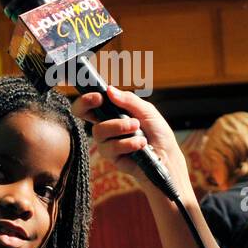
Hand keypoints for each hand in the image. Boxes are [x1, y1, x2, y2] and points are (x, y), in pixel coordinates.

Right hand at [71, 85, 190, 201]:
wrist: (166, 155)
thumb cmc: (157, 132)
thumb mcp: (147, 111)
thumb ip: (129, 100)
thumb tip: (109, 90)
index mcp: (112, 111)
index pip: (91, 102)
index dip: (86, 97)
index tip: (98, 96)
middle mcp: (106, 125)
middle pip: (81, 113)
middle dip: (85, 104)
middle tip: (99, 101)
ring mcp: (107, 141)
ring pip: (98, 130)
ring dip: (119, 126)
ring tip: (137, 127)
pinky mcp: (111, 157)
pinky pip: (111, 147)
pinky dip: (128, 143)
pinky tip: (140, 143)